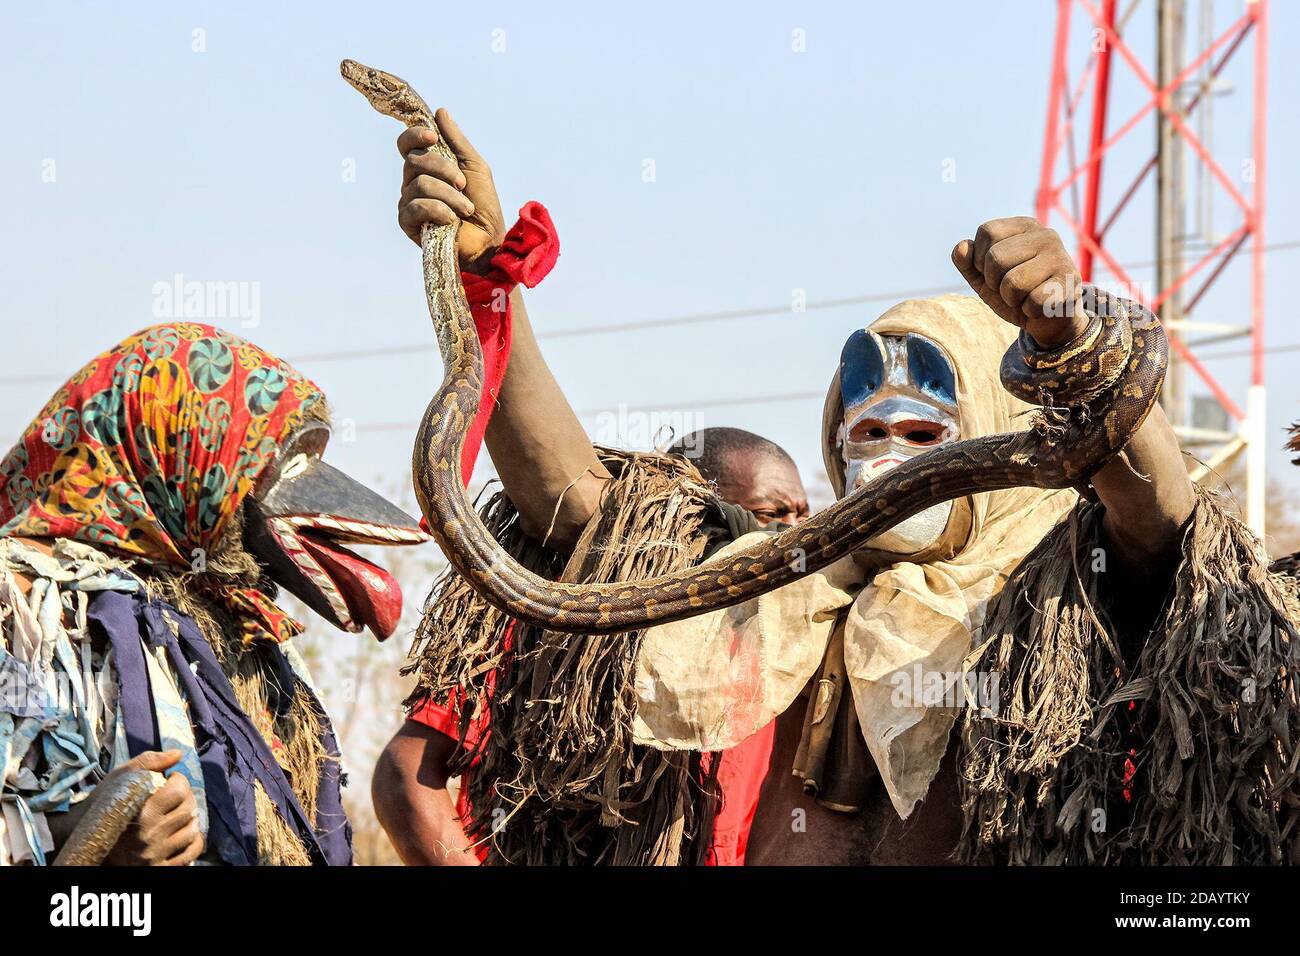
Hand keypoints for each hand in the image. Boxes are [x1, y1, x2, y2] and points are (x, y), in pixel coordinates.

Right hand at [104, 750, 204, 865]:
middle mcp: (149, 836)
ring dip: (188, 820)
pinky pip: (192, 852)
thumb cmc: (104, 805)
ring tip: (175, 815)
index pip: (180, 790)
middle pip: (189, 809)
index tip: (170, 781)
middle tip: (175, 798)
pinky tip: (180, 833)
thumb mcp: (121, 777)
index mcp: (141, 812)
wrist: (86, 840)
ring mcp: (155, 855)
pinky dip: (193, 841)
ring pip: (192, 830)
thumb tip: (178, 754)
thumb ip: (150, 762)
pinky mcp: (159, 868)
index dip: (178, 780)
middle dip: (186, 798)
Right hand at [398, 109, 505, 274]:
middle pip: (414, 160)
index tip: (432, 136)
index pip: (407, 144)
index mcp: (428, 167)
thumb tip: (440, 112)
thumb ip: (457, 141)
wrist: (489, 241)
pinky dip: (438, 210)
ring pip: (419, 184)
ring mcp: (409, 202)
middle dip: (443, 169)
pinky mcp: (408, 224)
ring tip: (465, 209)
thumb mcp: (475, 167)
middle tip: (463, 184)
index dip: (415, 135)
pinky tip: (451, 220)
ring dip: (449, 196)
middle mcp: (413, 182)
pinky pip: (415, 207)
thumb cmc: (484, 206)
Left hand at [951, 217, 1087, 348]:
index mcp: (1025, 226)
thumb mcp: (984, 278)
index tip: (995, 271)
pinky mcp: (1070, 282)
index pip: (987, 231)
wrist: (1048, 318)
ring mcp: (1061, 257)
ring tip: (1024, 296)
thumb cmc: (1014, 292)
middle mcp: (1046, 235)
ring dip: (1011, 299)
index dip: (980, 259)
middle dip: (994, 283)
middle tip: (1010, 288)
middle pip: (995, 258)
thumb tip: (961, 247)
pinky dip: (1029, 310)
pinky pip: (1032, 301)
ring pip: (1012, 283)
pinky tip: (1040, 305)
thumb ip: (968, 263)